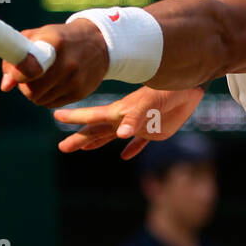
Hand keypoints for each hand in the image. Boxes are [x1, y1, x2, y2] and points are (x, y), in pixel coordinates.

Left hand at [0, 18, 108, 106]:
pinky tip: (53, 84)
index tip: (15, 74)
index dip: (18, 74)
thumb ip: (16, 56)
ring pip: (40, 100)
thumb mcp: (38, 36)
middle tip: (28, 76)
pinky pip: (53, 104)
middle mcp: (68, 63)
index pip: (30, 68)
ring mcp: (76, 80)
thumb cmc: (60, 39)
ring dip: (36, 93)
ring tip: (42, 78)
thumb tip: (5, 86)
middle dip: (25, 86)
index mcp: (54, 44)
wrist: (99, 43)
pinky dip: (48, 97)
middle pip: (32, 91)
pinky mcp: (81, 92)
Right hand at [52, 86, 204, 155]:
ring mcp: (137, 125)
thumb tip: (119, 136)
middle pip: (97, 130)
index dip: (74, 117)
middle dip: (80, 138)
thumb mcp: (150, 105)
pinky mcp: (153, 131)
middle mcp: (125, 119)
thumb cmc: (167, 93)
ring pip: (112, 136)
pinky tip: (125, 156)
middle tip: (62, 147)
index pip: (93, 117)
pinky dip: (131, 149)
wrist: (189, 88)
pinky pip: (138, 143)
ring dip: (97, 143)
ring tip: (83, 149)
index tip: (55, 115)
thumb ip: (134, 119)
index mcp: (120, 111)